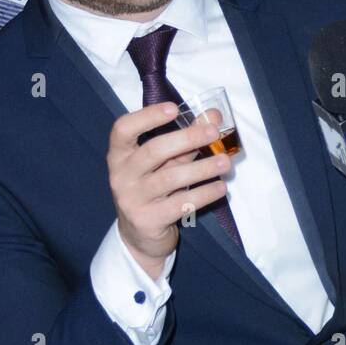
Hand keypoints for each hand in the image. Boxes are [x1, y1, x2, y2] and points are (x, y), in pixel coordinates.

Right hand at [106, 103, 230, 279]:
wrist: (139, 235)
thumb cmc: (154, 188)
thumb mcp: (167, 161)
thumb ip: (187, 139)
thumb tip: (214, 114)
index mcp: (120, 154)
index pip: (123, 129)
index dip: (147, 116)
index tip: (173, 109)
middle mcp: (121, 175)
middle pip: (153, 151)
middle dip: (187, 138)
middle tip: (214, 132)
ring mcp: (131, 199)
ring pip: (169, 178)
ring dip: (201, 168)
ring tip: (225, 162)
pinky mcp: (147, 220)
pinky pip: (179, 204)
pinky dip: (203, 194)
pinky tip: (220, 187)